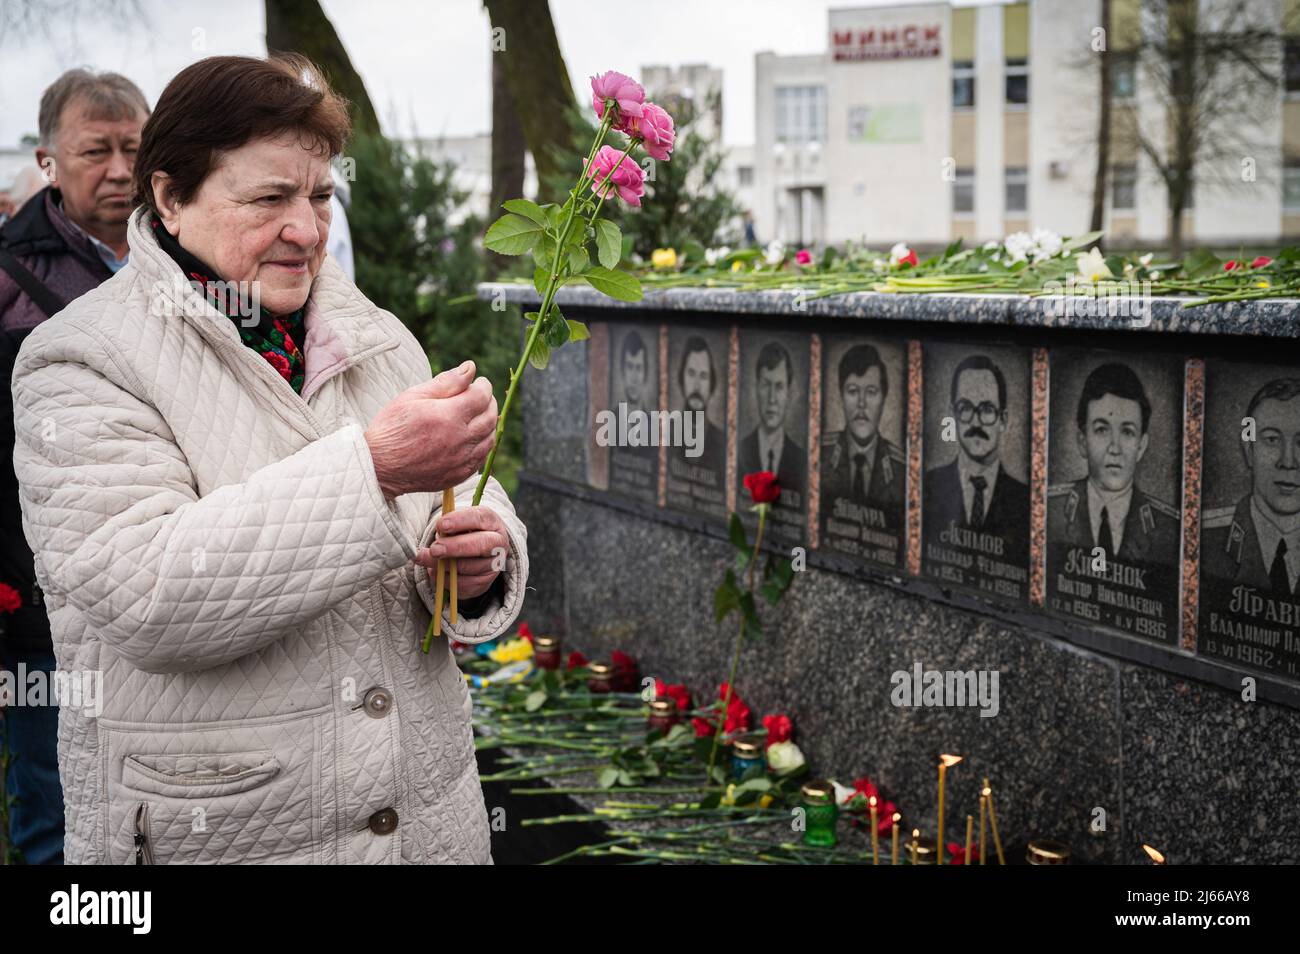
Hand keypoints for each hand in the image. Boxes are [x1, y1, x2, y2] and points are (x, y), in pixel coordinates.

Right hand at [364, 360, 497, 498]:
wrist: (378, 465)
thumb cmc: (392, 426)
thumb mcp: (413, 396)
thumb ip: (446, 381)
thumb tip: (470, 368)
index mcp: (448, 417)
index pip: (481, 396)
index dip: (483, 386)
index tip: (478, 382)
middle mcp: (459, 440)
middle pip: (490, 417)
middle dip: (489, 402)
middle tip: (479, 396)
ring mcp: (460, 461)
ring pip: (490, 439)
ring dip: (489, 424)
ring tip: (477, 415)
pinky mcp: (458, 475)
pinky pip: (481, 458)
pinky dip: (482, 444)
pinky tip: (471, 437)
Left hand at [414, 505, 508, 599]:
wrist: (478, 553)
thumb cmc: (464, 533)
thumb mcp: (458, 523)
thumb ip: (448, 526)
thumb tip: (438, 535)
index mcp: (491, 522)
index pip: (479, 518)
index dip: (460, 521)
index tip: (441, 525)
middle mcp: (497, 543)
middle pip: (480, 545)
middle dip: (455, 547)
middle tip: (435, 549)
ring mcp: (493, 565)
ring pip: (469, 568)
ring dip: (444, 565)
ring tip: (426, 559)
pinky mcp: (483, 583)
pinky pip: (463, 585)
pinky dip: (445, 579)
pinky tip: (435, 572)